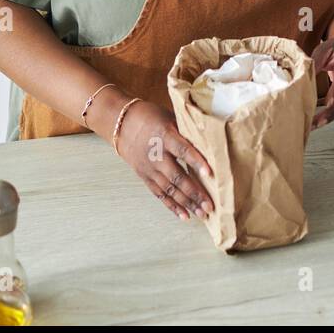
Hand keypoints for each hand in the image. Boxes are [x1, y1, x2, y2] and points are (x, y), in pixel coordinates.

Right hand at [115, 100, 214, 221]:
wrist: (121, 124)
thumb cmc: (151, 117)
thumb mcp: (170, 117)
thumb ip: (187, 130)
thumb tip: (212, 140)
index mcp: (165, 136)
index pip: (183, 150)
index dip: (197, 162)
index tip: (210, 173)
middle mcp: (156, 155)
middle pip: (177, 177)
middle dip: (195, 193)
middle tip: (210, 206)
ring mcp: (149, 168)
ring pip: (169, 190)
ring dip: (187, 203)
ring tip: (202, 214)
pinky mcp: (144, 177)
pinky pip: (159, 194)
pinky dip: (172, 206)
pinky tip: (185, 215)